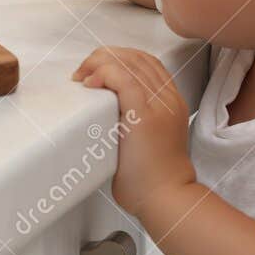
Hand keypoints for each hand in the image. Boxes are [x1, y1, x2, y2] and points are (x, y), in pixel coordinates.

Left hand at [72, 46, 197, 218]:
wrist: (166, 198)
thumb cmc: (153, 178)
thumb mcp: (149, 138)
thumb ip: (135, 119)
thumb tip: (104, 111)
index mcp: (172, 101)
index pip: (146, 62)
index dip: (118, 57)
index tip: (95, 70)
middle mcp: (169, 99)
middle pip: (136, 57)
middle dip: (103, 56)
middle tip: (82, 72)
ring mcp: (160, 106)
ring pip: (129, 63)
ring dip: (99, 63)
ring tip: (82, 76)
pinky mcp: (145, 117)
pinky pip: (125, 80)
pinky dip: (104, 74)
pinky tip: (90, 84)